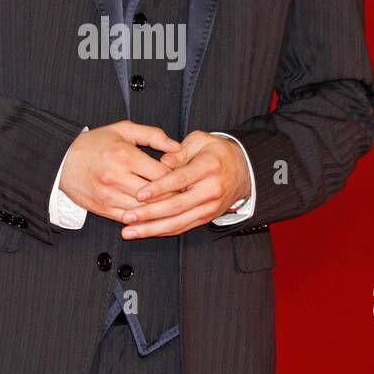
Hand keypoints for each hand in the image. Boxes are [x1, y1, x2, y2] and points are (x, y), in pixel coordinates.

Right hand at [59, 120, 181, 221]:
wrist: (61, 161)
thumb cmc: (94, 144)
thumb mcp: (123, 130)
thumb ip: (153, 135)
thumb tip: (176, 147)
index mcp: (124, 155)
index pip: (162, 173)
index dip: (178, 178)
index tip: (186, 179)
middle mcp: (116, 177)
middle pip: (156, 194)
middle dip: (174, 196)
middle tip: (185, 195)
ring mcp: (109, 195)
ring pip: (144, 209)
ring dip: (160, 210)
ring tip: (173, 206)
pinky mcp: (103, 208)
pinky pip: (129, 219)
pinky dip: (143, 219)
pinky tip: (153, 216)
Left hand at [120, 130, 251, 237]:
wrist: (244, 170)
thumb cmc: (217, 152)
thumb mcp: (200, 141)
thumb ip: (178, 151)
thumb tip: (160, 163)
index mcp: (208, 167)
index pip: (181, 180)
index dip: (159, 188)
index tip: (140, 193)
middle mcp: (210, 190)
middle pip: (177, 206)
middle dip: (149, 214)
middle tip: (128, 217)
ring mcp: (209, 206)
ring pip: (178, 222)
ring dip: (152, 228)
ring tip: (131, 231)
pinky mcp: (206, 217)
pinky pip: (183, 227)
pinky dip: (163, 231)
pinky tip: (146, 232)